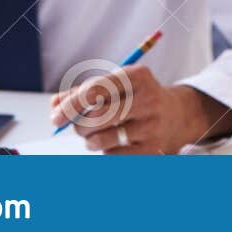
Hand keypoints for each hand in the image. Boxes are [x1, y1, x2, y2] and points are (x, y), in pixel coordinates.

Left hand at [49, 66, 231, 153]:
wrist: (176, 115)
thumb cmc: (135, 98)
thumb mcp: (115, 86)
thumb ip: (83, 92)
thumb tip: (54, 105)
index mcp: (137, 76)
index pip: (95, 90)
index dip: (70, 105)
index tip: (55, 118)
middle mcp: (148, 98)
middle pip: (96, 117)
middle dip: (78, 125)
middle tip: (75, 126)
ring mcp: (152, 125)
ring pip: (101, 139)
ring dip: (89, 140)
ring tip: (92, 136)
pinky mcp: (152, 148)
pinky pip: (112, 156)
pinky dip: (104, 151)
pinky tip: (112, 143)